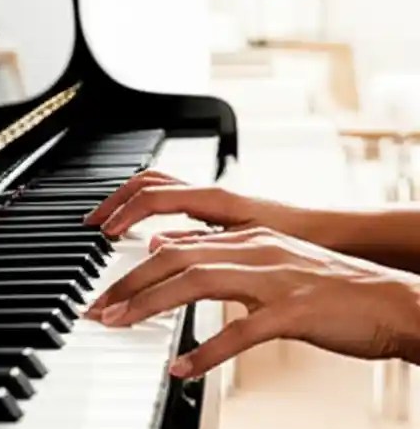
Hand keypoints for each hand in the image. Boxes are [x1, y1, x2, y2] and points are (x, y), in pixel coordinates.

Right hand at [82, 169, 304, 242]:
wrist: (337, 236)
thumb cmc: (302, 239)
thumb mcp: (246, 246)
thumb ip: (199, 245)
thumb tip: (155, 245)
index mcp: (214, 197)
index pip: (151, 196)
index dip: (122, 214)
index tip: (103, 234)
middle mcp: (210, 192)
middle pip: (146, 183)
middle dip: (113, 201)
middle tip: (91, 224)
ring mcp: (213, 199)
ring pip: (157, 189)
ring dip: (128, 203)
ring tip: (108, 225)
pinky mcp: (218, 212)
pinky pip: (172, 203)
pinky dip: (148, 213)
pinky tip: (144, 236)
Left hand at [84, 227, 419, 377]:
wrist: (395, 304)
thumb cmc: (330, 291)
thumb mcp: (268, 263)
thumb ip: (219, 256)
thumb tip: (167, 247)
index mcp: (248, 238)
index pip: (173, 244)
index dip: (130, 265)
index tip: (99, 289)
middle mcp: (256, 250)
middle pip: (175, 257)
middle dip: (127, 282)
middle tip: (96, 309)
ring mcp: (276, 278)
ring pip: (198, 281)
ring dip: (151, 304)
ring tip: (120, 325)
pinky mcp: (296, 311)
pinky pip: (241, 331)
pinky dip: (206, 351)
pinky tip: (180, 369)